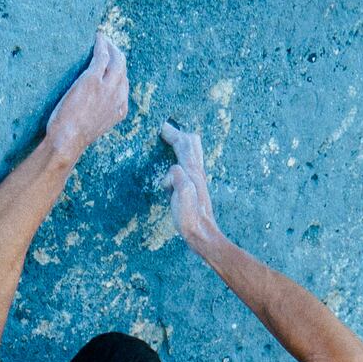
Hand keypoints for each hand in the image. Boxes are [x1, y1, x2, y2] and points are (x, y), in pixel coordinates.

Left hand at [46, 31, 128, 159]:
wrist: (67, 141)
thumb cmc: (73, 138)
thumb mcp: (93, 128)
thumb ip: (97, 116)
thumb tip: (89, 110)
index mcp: (120, 110)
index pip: (124, 84)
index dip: (118, 72)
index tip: (111, 65)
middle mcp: (118, 96)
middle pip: (123, 69)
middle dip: (118, 55)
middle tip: (109, 46)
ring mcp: (107, 87)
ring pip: (116, 60)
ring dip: (111, 47)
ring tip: (103, 40)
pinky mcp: (92, 79)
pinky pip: (102, 56)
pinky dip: (101, 44)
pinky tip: (97, 37)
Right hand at [161, 121, 217, 248]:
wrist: (202, 234)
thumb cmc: (190, 218)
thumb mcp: (182, 194)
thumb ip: (178, 176)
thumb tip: (173, 169)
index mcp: (192, 171)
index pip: (183, 145)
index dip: (172, 134)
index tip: (160, 127)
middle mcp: (197, 172)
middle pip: (191, 144)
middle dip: (178, 135)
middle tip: (165, 131)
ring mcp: (198, 179)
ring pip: (193, 153)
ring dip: (182, 143)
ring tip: (173, 139)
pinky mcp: (196, 188)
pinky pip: (190, 164)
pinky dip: (183, 155)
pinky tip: (177, 162)